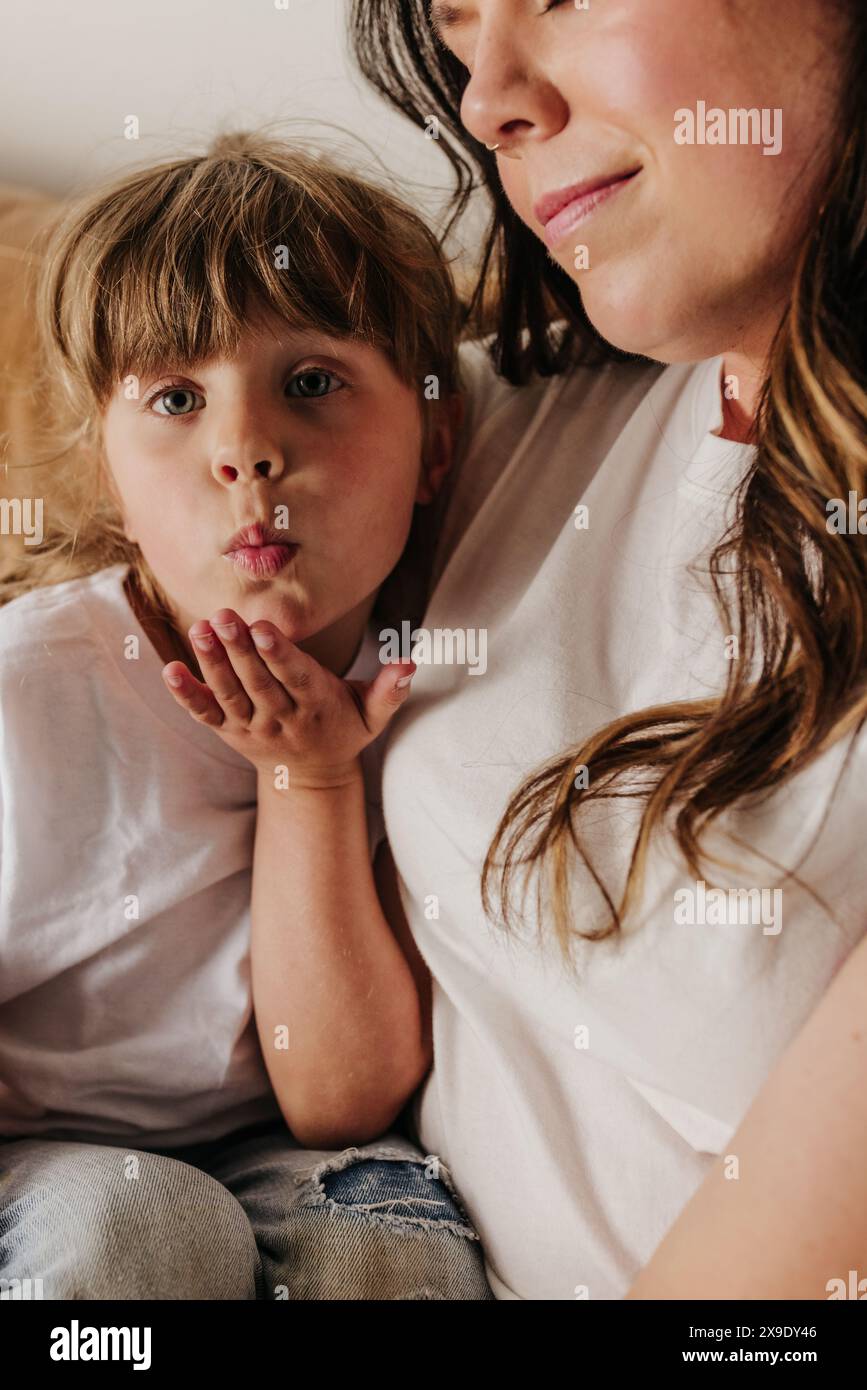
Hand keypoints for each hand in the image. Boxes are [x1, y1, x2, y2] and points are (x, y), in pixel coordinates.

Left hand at [160, 607, 414, 785]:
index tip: (261, 628)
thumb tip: (409, 664)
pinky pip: (204, 713)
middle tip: (223, 615)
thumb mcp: (373, 715)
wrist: (312, 778)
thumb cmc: (343, 731)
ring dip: (211, 663)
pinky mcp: (228, 731)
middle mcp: (281, 717)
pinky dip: (186, 695)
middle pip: (257, 683)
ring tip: (198, 629)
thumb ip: (390, 690)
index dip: (277, 654)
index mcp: (316, 706)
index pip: (294, 678)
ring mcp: (251, 726)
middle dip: (239, 650)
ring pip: (229, 695)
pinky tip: (169, 670)